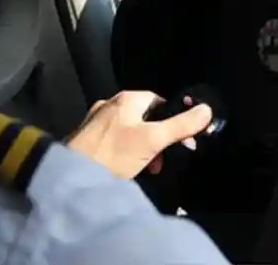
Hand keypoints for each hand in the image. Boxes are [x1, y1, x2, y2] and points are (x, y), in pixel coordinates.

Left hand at [65, 90, 212, 179]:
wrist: (70, 179)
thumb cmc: (113, 154)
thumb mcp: (153, 140)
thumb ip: (181, 125)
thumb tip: (207, 110)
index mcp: (126, 99)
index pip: (159, 101)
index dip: (173, 119)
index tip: (181, 140)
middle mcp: (109, 105)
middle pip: (145, 117)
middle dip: (158, 139)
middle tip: (163, 159)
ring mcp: (95, 122)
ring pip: (129, 131)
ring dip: (143, 149)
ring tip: (147, 168)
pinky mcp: (86, 140)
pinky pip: (114, 142)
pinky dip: (125, 154)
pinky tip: (126, 170)